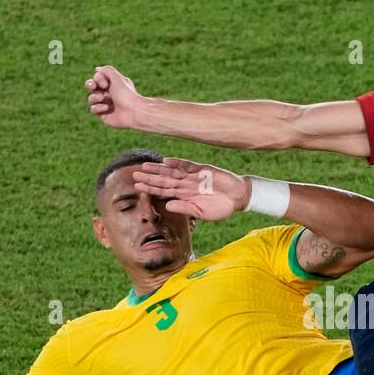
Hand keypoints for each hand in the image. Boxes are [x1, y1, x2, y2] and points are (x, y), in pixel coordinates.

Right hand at [85, 65, 145, 129]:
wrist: (133, 111)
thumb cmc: (126, 94)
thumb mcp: (117, 77)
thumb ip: (107, 70)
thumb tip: (97, 69)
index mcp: (112, 85)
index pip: (97, 78)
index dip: (98, 79)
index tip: (105, 83)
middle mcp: (108, 94)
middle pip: (91, 86)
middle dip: (89, 84)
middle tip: (93, 86)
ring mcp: (105, 104)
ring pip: (91, 98)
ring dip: (94, 97)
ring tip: (102, 98)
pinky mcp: (103, 115)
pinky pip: (92, 109)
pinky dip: (98, 107)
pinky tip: (107, 108)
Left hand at [131, 158, 249, 221]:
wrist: (238, 197)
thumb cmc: (221, 207)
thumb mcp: (202, 213)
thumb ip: (185, 209)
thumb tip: (167, 206)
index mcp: (184, 196)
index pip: (163, 192)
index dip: (150, 189)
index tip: (137, 187)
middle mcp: (186, 185)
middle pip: (164, 180)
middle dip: (149, 178)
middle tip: (134, 175)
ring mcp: (193, 176)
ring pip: (172, 172)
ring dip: (158, 169)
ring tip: (144, 167)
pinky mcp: (203, 170)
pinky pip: (187, 165)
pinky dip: (177, 163)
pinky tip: (165, 161)